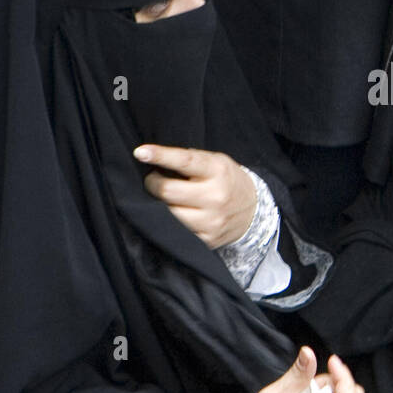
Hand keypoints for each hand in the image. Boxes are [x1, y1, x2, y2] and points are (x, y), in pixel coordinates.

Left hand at [134, 144, 256, 247]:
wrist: (253, 210)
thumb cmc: (226, 180)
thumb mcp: (216, 162)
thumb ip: (190, 160)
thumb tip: (153, 158)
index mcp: (217, 171)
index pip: (185, 161)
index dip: (160, 155)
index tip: (140, 152)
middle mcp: (215, 197)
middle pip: (168, 191)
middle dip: (153, 184)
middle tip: (154, 180)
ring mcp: (211, 221)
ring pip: (167, 214)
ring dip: (157, 205)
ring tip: (163, 198)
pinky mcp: (206, 239)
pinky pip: (175, 231)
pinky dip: (167, 221)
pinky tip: (170, 214)